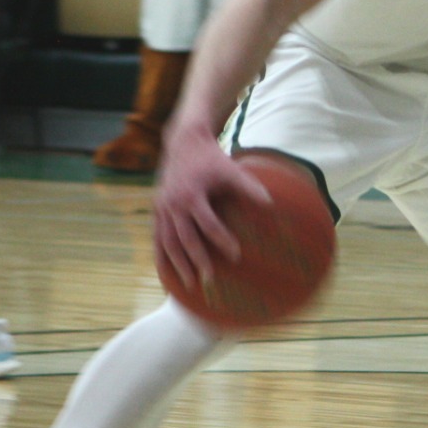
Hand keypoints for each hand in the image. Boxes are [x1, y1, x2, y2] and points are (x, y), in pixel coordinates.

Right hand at [153, 120, 260, 292]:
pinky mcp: (157, 210)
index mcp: (192, 195)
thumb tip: (271, 203)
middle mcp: (173, 204)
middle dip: (196, 260)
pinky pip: (156, 238)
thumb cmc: (212, 158)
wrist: (184, 142)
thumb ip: (249, 187)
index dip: (222, 240)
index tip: (236, 255)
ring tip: (189, 284)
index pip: (208, 224)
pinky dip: (160, 257)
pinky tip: (166, 274)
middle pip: (184, 239)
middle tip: (210, 279)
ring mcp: (162, 208)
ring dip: (176, 265)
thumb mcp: (231, 169)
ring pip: (167, 242)